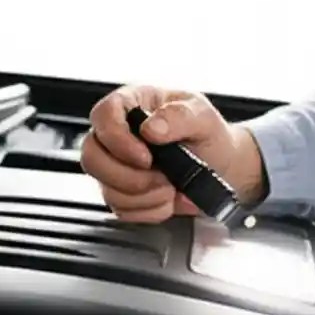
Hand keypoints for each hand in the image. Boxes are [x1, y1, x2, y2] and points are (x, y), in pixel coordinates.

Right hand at [81, 84, 264, 221]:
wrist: (222, 165)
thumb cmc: (208, 134)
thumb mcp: (202, 116)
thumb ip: (179, 116)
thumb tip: (151, 128)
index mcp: (133, 104)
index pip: (103, 115)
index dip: (117, 139)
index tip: (146, 157)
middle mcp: (119, 134)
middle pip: (92, 157)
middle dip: (129, 177)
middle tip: (162, 178)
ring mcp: (117, 165)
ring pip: (106, 188)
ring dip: (145, 196)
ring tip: (172, 187)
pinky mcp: (123, 192)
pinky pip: (122, 209)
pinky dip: (150, 210)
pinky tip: (169, 199)